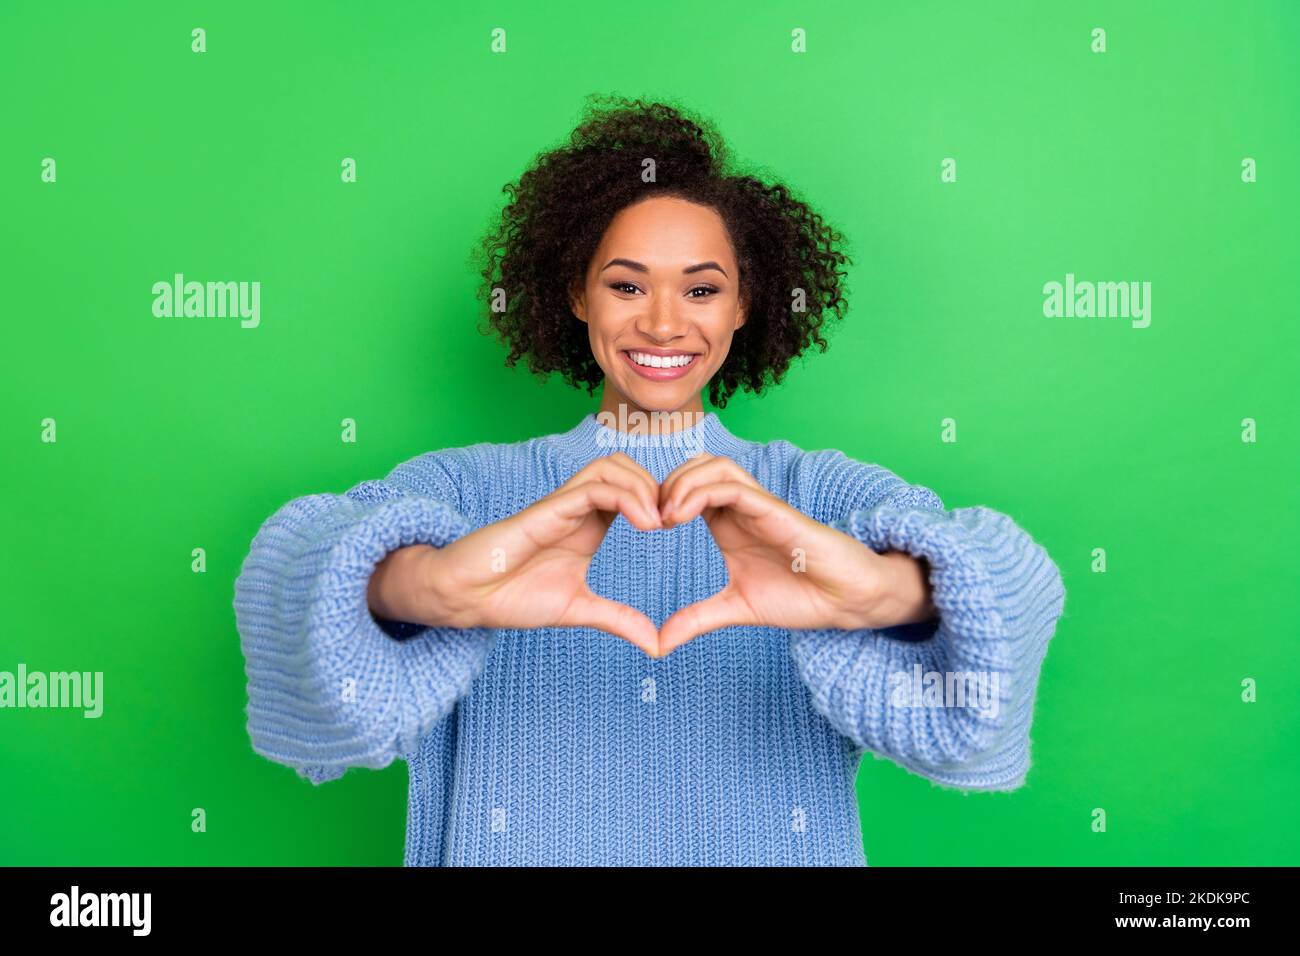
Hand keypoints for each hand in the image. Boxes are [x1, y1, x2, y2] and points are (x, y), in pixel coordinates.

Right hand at [370, 452, 663, 656]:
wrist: (467, 597)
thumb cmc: (513, 597)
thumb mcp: (579, 610)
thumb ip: (617, 620)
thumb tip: (656, 644)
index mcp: (590, 525)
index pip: (634, 491)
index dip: (662, 501)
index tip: (682, 529)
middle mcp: (578, 507)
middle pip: (627, 467)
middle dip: (658, 486)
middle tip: (677, 520)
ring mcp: (563, 505)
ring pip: (612, 466)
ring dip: (644, 487)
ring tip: (662, 522)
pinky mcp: (548, 509)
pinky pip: (593, 487)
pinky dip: (626, 496)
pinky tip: (646, 523)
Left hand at [655, 453, 936, 654]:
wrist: (847, 600)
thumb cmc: (800, 597)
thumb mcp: (735, 609)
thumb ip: (697, 619)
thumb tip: (657, 643)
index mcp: (727, 524)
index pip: (685, 488)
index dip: (656, 499)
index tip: (639, 529)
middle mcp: (741, 507)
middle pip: (693, 466)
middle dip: (663, 484)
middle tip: (645, 518)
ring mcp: (758, 505)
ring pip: (712, 466)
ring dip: (680, 483)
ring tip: (662, 516)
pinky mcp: (774, 510)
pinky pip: (733, 486)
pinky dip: (701, 492)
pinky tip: (681, 516)